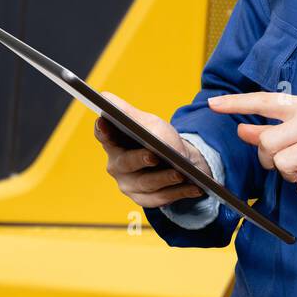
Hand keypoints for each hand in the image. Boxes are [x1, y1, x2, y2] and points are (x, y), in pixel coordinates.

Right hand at [95, 92, 208, 208]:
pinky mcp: (144, 200)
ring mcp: (129, 185)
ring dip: (165, 179)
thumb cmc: (158, 138)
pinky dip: (179, 192)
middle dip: (140, 159)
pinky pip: (161, 198)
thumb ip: (128, 112)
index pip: (103, 135)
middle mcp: (116, 166)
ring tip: (181, 174)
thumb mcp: (148, 122)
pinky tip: (194, 187)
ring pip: (146, 183)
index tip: (103, 121)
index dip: (102, 130)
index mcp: (113, 142)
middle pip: (125, 163)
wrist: (177, 161)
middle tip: (154, 156)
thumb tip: (104, 97)